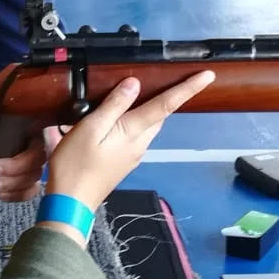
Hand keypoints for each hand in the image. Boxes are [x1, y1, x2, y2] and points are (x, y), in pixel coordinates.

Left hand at [0, 125, 61, 202]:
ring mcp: (28, 164)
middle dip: (16, 168)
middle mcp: (31, 141)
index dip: (28, 145)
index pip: (43, 133)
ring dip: (13, 183)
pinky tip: (0, 195)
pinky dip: (17, 195)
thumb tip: (7, 78)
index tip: (6, 150)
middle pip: (39, 159)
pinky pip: (29, 191)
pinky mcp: (21, 182)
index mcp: (26, 121)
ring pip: (34, 177)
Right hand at [45, 72, 216, 210]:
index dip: (187, 88)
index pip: (166, 105)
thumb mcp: (89, 128)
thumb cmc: (75, 165)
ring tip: (125, 100)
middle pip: (158, 116)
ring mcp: (132, 156)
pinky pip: (134, 137)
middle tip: (162, 81)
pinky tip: (111, 123)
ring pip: (146, 127)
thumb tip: (134, 84)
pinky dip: (131, 124)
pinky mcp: (123, 163)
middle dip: (165, 98)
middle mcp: (139, 144)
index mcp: (133, 132)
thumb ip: (113, 105)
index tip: (208, 75)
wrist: (70, 203)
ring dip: (145, 111)